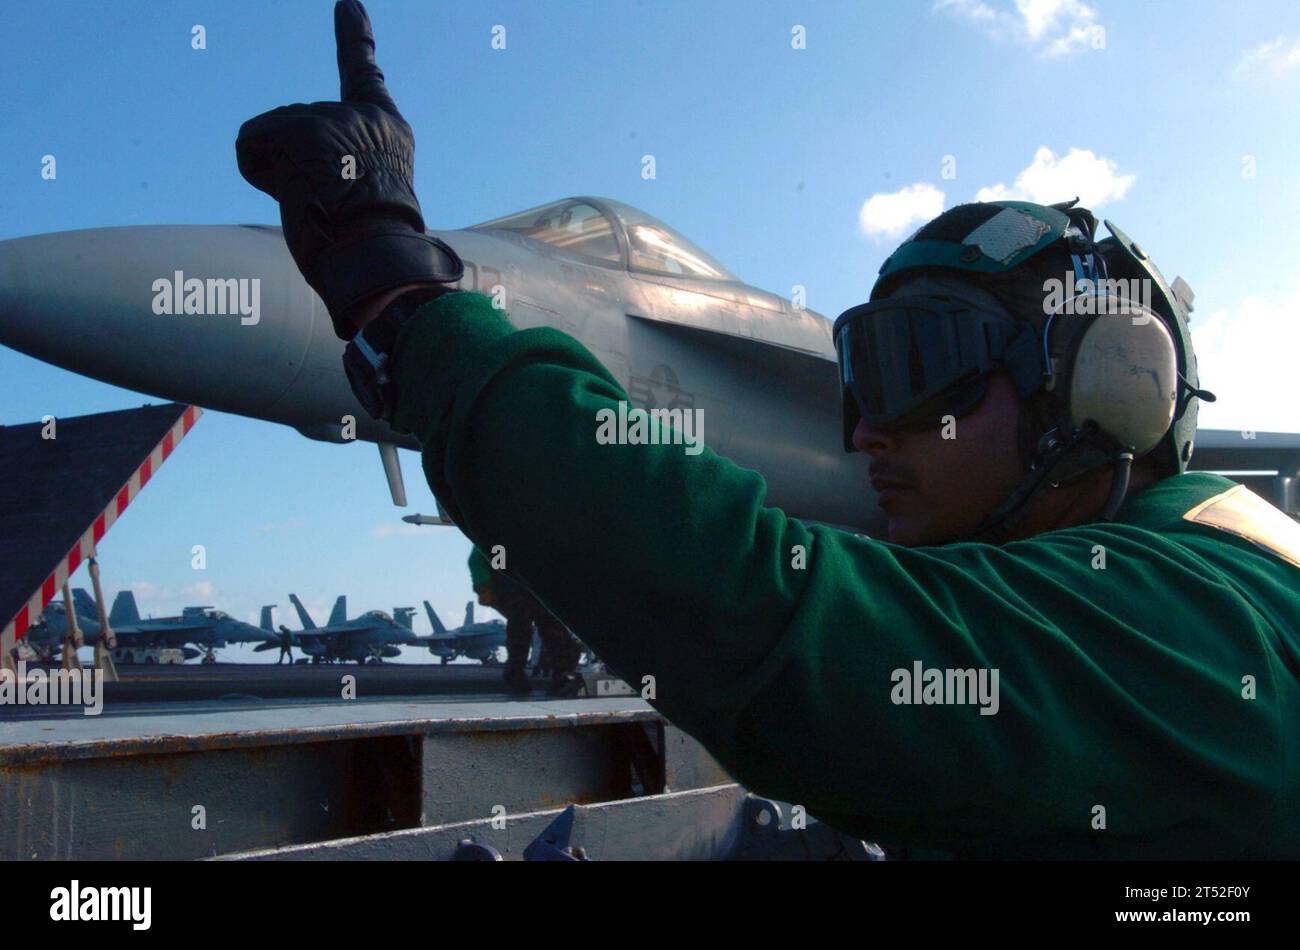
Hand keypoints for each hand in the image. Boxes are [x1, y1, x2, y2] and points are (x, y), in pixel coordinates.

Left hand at [235, 0, 460, 338]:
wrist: (376, 260)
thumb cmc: (372, 253)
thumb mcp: (363, 208)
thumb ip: (337, 179)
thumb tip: (302, 189)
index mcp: (387, 131)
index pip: (365, 75)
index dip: (355, 37)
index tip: (346, 4)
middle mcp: (362, 116)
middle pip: (294, 127)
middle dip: (291, 167)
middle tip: (328, 209)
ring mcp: (331, 118)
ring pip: (270, 138)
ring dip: (276, 176)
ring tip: (316, 207)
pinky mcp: (301, 127)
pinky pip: (250, 146)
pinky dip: (256, 173)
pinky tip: (291, 195)